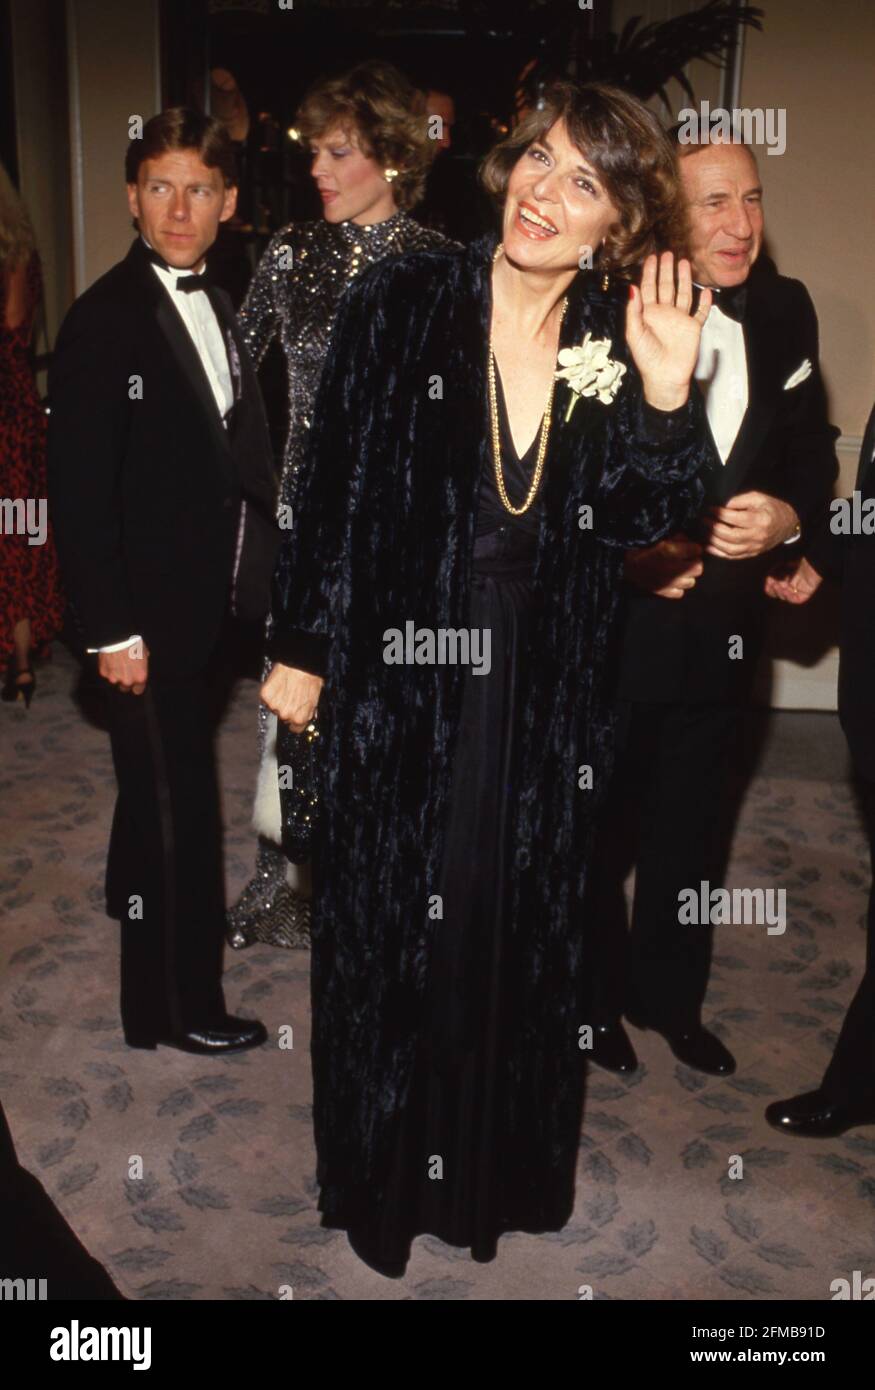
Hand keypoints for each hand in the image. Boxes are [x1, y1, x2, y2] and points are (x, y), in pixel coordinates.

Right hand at [98, 641, 148, 694]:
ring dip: (115, 675)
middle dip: (124, 681)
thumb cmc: (133, 644)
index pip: (138, 690)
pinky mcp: (104, 673)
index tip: (134, 683)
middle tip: (124, 671)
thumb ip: (143, 662)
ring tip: (116, 663)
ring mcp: (114, 678)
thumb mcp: (144, 652)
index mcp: (139, 677)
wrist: (117, 638)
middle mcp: (127, 681)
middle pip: (125, 688)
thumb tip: (141, 663)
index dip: (136, 686)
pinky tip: (109, 660)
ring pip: (114, 680)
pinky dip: (107, 669)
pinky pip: (106, 674)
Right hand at [261, 663, 323, 731]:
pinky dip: (270, 693)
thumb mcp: (315, 699)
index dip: (295, 721)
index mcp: (300, 718)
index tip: (295, 715)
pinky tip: (278, 684)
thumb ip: (309, 712)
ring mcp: (274, 705)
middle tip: (292, 695)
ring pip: (274, 708)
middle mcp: (286, 714)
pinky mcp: (265, 696)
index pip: (295, 729)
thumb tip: (307, 716)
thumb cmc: (310, 678)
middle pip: (284, 717)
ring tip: (286, 688)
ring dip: (278, 701)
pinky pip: (265, 698)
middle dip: (287, 708)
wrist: (300, 664)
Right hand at [624, 533, 703, 598]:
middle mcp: (674, 568)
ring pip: (691, 582)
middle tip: (686, 560)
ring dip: (687, 576)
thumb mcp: (661, 537)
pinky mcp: (662, 592)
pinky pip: (679, 593)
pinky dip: (678, 587)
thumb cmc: (642, 546)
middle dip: (693, 562)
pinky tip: (672, 581)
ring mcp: (669, 583)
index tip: (689, 547)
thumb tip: (688, 541)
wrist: (624, 562)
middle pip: (698, 568)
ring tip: (679, 571)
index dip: (694, 547)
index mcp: (672, 551)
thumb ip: (677, 538)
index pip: (697, 550)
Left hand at [625, 252, 710, 411]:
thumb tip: (632, 288)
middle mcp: (664, 314)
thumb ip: (634, 311)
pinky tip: (707, 291)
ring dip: (684, 279)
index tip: (652, 258)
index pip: (649, 289)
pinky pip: (700, 312)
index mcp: (649, 314)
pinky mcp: (693, 328)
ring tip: (684, 262)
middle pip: (666, 287)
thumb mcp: (635, 334)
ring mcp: (679, 320)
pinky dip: (705, 302)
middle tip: (668, 253)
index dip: (650, 273)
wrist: (664, 377)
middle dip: (666, 270)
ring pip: (683, 294)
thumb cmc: (646, 358)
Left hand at [704, 492, 799, 558]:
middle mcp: (757, 536)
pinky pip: (733, 557)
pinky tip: (708, 546)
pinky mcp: (752, 554)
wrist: (788, 525)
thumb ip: (739, 500)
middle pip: (731, 536)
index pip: (736, 518)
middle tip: (705, 521)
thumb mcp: (758, 498)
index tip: (711, 509)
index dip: (720, 514)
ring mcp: (754, 548)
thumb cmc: (771, 508)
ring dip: (714, 541)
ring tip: (705, 532)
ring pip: (730, 549)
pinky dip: (718, 553)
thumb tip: (721, 505)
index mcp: (760, 520)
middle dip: (714, 529)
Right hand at [764, 555, 823, 604]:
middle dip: (773, 589)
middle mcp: (791, 588)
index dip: (769, 586)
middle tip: (773, 582)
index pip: (774, 589)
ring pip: (784, 597)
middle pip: (777, 594)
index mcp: (786, 582)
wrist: (812, 563)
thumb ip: (774, 574)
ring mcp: (798, 592)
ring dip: (780, 591)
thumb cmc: (799, 562)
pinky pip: (794, 600)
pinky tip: (786, 589)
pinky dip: (788, 596)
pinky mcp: (804, 596)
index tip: (768, 581)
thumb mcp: (783, 567)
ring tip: (779, 584)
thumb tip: (767, 581)